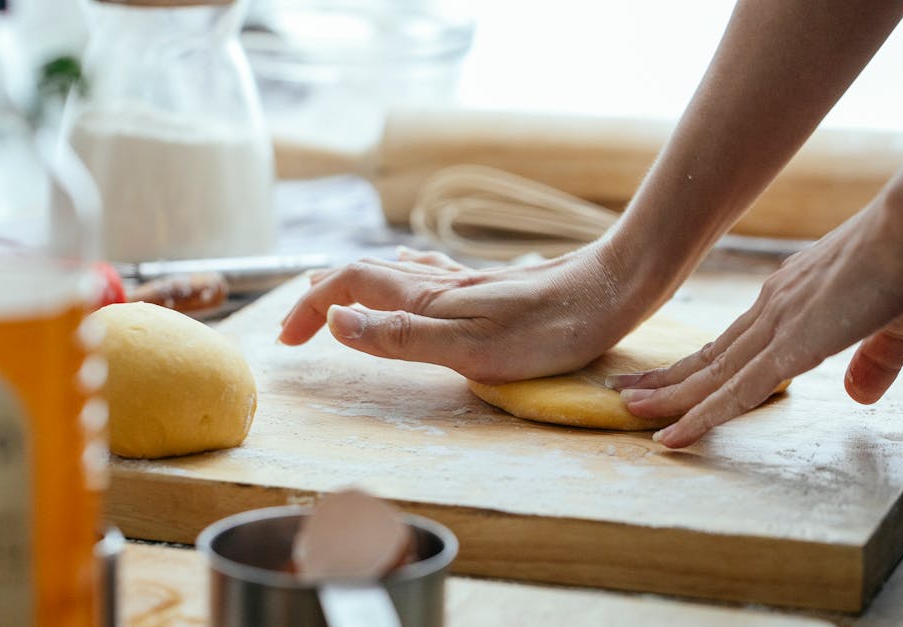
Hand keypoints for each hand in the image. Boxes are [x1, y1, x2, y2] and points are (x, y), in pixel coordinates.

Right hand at [278, 245, 659, 382]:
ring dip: (353, 284)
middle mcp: (438, 283)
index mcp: (426, 298)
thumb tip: (335, 320)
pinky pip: (425, 273)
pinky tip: (410, 276)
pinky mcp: (491, 285)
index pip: (347, 288)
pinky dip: (396, 277)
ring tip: (334, 298)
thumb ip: (401, 336)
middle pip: (361, 275)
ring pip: (391, 272)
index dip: (310, 309)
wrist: (614, 288)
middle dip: (322, 297)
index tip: (287, 343)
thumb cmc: (550, 329)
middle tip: (298, 328)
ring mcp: (465, 281)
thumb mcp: (471, 348)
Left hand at [608, 204, 902, 447]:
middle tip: (624, 391)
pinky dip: (700, 417)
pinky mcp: (790, 347)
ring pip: (710, 376)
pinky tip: (672, 436)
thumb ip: (874, 359)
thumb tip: (859, 394)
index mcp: (789, 300)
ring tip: (627, 410)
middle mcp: (771, 311)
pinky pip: (735, 394)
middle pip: (709, 357)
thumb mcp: (896, 322)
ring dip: (668, 397)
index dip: (700, 364)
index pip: (734, 342)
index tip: (671, 375)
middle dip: (665, 378)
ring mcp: (775, 327)